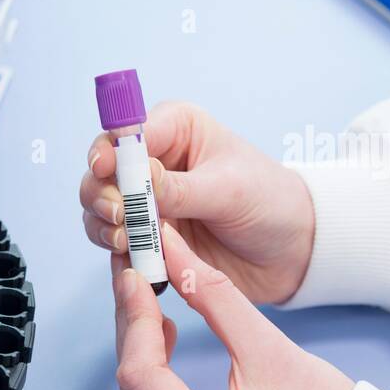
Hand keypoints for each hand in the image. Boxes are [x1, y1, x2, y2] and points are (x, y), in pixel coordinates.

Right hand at [81, 101, 315, 304]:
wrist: (290, 253)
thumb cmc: (270, 203)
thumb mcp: (229, 190)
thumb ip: (180, 188)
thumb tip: (137, 179)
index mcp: (175, 130)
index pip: (126, 132)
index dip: (108, 149)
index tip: (104, 169)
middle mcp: (152, 163)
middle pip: (101, 173)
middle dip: (102, 195)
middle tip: (120, 216)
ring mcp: (145, 203)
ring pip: (99, 210)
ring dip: (104, 226)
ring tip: (128, 241)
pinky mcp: (145, 237)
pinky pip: (113, 244)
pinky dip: (116, 253)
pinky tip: (133, 259)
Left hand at [112, 223, 352, 389]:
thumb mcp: (272, 348)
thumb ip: (214, 298)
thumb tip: (169, 250)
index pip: (143, 379)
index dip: (135, 320)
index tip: (135, 276)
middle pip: (135, 389)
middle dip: (133, 326)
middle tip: (135, 274)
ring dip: (140, 346)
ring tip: (149, 297)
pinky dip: (153, 372)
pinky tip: (163, 335)